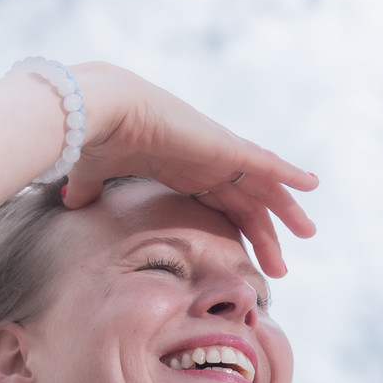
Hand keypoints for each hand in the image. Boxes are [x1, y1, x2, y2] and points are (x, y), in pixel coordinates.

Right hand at [61, 63, 316, 276]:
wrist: (102, 112)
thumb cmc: (97, 137)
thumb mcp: (95, 174)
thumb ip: (90, 190)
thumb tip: (71, 203)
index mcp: (182, 171)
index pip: (219, 207)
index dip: (236, 233)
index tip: (247, 260)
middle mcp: (205, 162)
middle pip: (247, 206)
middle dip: (265, 236)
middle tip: (280, 269)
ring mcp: (219, 153)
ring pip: (264, 190)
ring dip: (287, 212)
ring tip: (308, 234)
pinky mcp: (225, 147)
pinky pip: (267, 164)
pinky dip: (289, 174)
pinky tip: (311, 187)